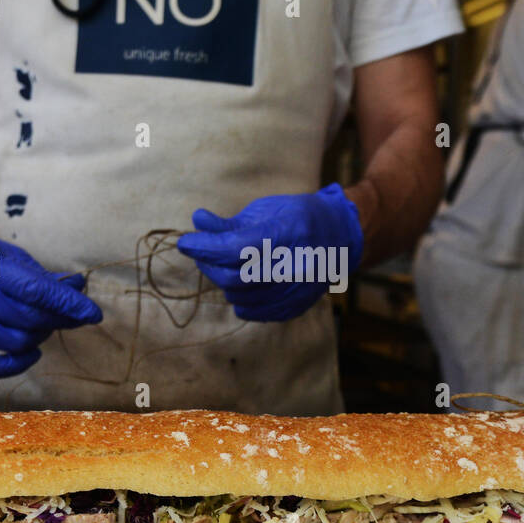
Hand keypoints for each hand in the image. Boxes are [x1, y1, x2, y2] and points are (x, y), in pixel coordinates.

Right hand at [0, 229, 101, 377]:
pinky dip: (18, 364)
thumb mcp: (14, 257)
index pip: (35, 290)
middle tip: (68, 317)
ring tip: (41, 326)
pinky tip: (30, 352)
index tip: (93, 314)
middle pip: (28, 319)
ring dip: (39, 338)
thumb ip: (45, 277)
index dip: (67, 303)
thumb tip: (80, 287)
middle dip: (57, 320)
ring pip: (15, 343)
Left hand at [175, 184, 363, 321]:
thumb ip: (231, 222)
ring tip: (222, 266)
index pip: (235, 248)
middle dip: (209, 265)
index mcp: (288, 233)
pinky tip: (238, 287)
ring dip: (222, 282)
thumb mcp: (266, 210)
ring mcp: (298, 289)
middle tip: (201, 255)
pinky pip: (255, 312)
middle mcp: (296, 265)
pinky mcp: (296, 305)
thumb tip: (197, 221)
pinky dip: (239, 301)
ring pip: (241, 296)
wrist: (339, 236)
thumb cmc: (297, 217)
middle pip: (235, 276)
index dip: (205, 247)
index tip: (185, 242)